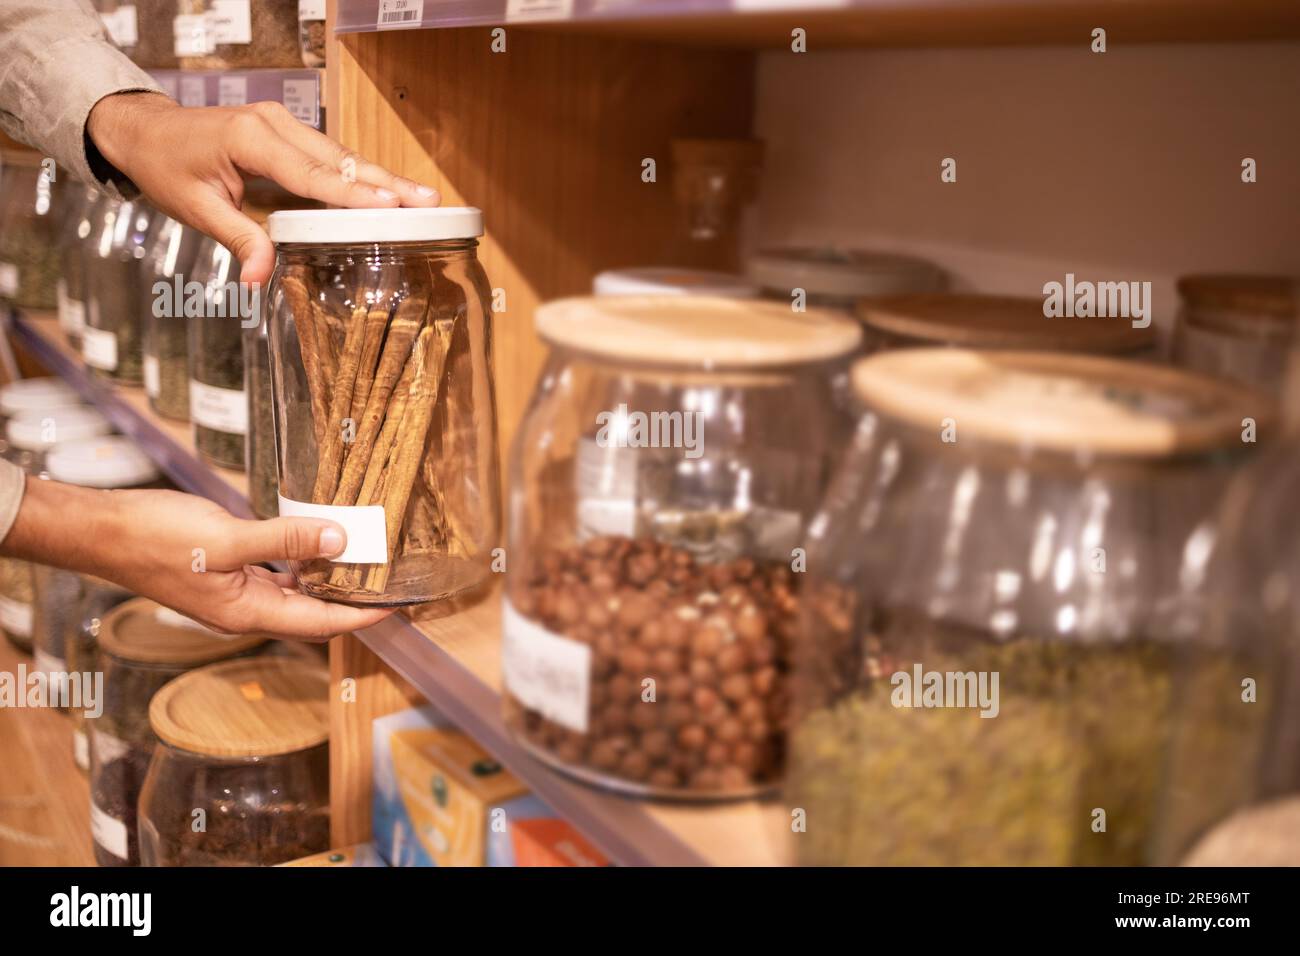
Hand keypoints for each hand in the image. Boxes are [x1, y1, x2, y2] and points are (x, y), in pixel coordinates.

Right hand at [5, 481, 393, 640]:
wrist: (103, 531)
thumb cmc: (155, 538)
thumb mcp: (226, 537)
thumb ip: (283, 540)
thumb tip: (337, 541)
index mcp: (247, 612)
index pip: (322, 624)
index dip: (364, 617)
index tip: (399, 606)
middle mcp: (245, 610)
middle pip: (313, 615)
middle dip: (353, 603)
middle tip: (391, 583)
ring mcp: (234, 594)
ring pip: (295, 595)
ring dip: (328, 582)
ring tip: (364, 563)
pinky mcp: (225, 573)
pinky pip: (274, 575)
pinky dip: (300, 565)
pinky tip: (316, 545)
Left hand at [85, 92, 440, 285]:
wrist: (145, 132)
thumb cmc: (166, 166)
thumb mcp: (194, 209)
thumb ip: (236, 239)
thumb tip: (260, 279)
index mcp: (251, 139)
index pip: (312, 174)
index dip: (354, 193)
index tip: (393, 204)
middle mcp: (274, 124)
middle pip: (340, 159)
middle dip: (387, 182)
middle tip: (430, 201)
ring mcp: (283, 124)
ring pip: (341, 156)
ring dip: (381, 179)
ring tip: (422, 199)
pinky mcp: (287, 133)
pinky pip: (329, 157)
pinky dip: (359, 176)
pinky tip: (389, 192)